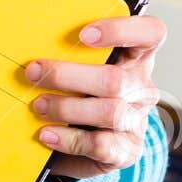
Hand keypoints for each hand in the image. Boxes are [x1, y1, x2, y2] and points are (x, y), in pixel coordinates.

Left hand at [26, 13, 166, 180]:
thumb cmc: (81, 91)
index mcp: (137, 56)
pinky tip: (47, 134)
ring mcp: (137, 121)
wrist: (87, 141)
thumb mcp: (80, 66)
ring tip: (38, 105)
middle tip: (34, 72)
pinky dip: (68, 139)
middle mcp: (142, 87)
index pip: (150, 33)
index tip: (84, 34)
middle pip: (115, 79)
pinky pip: (100, 144)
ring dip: (66, 108)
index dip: (121, 30)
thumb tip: (31, 42)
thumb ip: (70, 52)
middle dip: (67, 76)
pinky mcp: (127, 150)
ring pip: (108, 112)